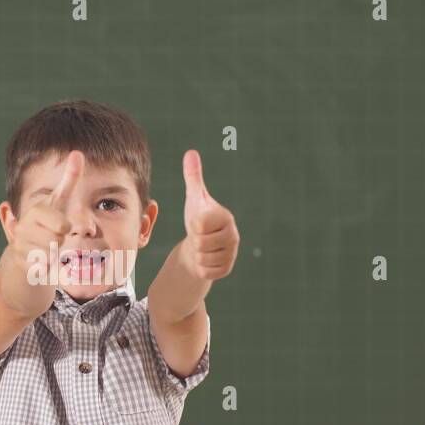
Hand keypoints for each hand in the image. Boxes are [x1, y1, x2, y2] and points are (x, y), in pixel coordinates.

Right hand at [9, 150, 84, 278]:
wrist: (30, 246)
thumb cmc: (50, 220)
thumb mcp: (61, 201)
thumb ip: (70, 179)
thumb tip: (77, 152)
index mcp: (36, 211)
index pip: (60, 224)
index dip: (64, 227)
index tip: (62, 226)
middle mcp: (24, 227)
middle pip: (57, 241)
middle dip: (59, 242)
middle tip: (53, 237)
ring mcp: (21, 245)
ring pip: (50, 255)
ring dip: (54, 254)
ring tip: (48, 247)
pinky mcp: (21, 263)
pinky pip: (43, 268)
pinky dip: (47, 266)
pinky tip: (41, 259)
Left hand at [181, 149, 238, 279]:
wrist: (198, 245)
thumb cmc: (197, 219)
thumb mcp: (194, 198)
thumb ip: (193, 176)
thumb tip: (191, 152)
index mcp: (226, 217)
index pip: (200, 224)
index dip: (193, 225)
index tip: (199, 222)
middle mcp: (233, 235)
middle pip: (199, 243)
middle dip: (194, 241)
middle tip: (199, 237)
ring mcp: (231, 254)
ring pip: (201, 258)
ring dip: (196, 254)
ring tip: (201, 247)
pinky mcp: (226, 269)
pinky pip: (205, 271)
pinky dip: (200, 267)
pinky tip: (205, 259)